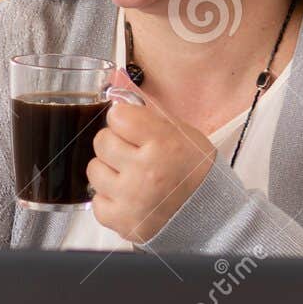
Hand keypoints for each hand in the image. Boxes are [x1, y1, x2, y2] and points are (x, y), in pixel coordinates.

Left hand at [87, 70, 216, 242]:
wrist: (208, 212)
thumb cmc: (194, 170)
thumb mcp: (179, 132)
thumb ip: (146, 110)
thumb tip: (115, 83)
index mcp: (163, 144)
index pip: (117, 116)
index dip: (124, 120)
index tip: (133, 128)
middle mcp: (145, 172)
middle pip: (102, 141)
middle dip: (115, 144)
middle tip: (134, 153)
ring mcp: (131, 199)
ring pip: (94, 169)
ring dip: (109, 170)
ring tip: (131, 175)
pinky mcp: (122, 221)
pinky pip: (96, 200)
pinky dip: (109, 197)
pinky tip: (128, 195)